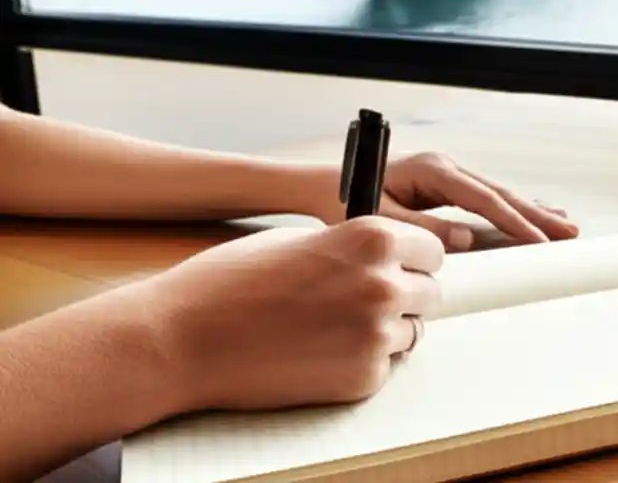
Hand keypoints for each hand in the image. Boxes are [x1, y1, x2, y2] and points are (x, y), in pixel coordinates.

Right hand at [144, 217, 442, 411]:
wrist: (184, 339)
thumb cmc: (231, 283)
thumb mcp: (301, 240)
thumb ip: (354, 246)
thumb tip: (388, 256)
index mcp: (373, 239)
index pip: (433, 250)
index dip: (414, 260)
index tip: (401, 268)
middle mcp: (384, 285)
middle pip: (431, 292)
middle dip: (405, 296)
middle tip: (361, 302)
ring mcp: (376, 335)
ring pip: (412, 331)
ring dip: (386, 330)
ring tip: (332, 328)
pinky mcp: (363, 378)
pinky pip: (384, 366)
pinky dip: (361, 362)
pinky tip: (319, 353)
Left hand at [312, 153, 577, 250]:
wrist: (320, 185)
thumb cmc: (343, 201)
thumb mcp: (379, 218)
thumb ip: (422, 229)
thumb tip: (465, 239)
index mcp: (432, 171)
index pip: (483, 200)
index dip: (515, 222)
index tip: (541, 241)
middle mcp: (445, 167)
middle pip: (500, 194)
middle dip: (537, 215)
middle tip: (571, 232)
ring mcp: (447, 174)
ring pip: (497, 195)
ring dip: (532, 211)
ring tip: (566, 224)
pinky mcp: (445, 184)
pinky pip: (485, 199)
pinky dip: (512, 209)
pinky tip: (533, 213)